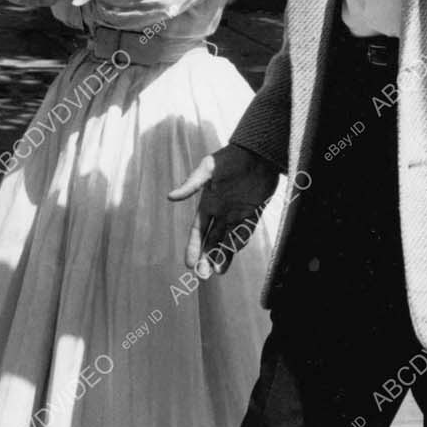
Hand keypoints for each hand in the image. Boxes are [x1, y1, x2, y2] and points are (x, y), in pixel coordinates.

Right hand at [168, 144, 279, 278]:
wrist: (256, 151)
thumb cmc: (229, 158)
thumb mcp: (207, 169)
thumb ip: (191, 184)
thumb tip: (170, 197)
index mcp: (208, 204)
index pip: (198, 231)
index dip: (194, 247)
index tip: (189, 264)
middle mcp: (221, 212)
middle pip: (212, 240)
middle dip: (206, 258)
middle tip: (202, 275)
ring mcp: (238, 213)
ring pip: (228, 240)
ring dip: (223, 255)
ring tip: (217, 272)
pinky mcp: (254, 212)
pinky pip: (246, 231)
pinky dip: (239, 241)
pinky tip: (233, 251)